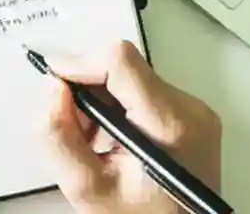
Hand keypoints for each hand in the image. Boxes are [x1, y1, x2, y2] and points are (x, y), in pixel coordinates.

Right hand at [39, 41, 221, 213]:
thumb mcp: (87, 188)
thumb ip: (59, 136)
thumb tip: (53, 88)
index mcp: (169, 125)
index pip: (120, 62)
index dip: (80, 64)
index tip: (55, 83)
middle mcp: (190, 109)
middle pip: (124, 68)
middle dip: (88, 89)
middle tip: (77, 129)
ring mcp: (196, 111)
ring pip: (132, 77)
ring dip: (102, 99)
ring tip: (94, 141)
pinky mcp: (193, 114)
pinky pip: (145, 91)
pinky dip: (119, 107)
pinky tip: (113, 139)